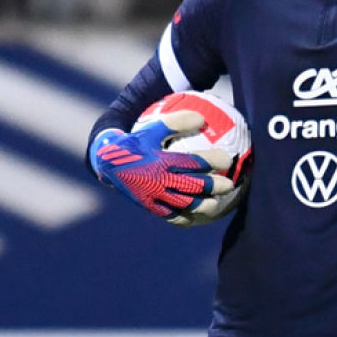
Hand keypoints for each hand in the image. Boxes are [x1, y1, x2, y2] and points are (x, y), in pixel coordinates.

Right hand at [90, 110, 238, 220]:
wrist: (106, 162)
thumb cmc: (134, 142)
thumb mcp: (152, 128)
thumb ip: (177, 122)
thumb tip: (202, 118)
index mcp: (161, 161)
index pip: (192, 162)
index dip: (212, 160)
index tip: (228, 158)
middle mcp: (159, 181)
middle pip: (192, 186)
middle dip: (213, 186)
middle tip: (230, 185)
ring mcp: (154, 196)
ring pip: (183, 205)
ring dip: (201, 206)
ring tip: (215, 206)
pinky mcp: (149, 206)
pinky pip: (169, 216)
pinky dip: (183, 218)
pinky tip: (194, 217)